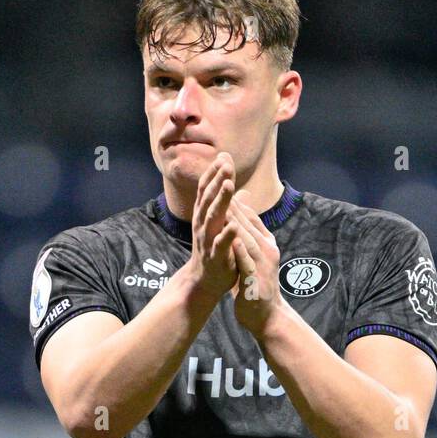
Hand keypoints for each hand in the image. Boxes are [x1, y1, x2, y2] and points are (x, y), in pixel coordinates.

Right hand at [186, 153, 240, 300]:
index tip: (224, 155)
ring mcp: (207, 240)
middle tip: (226, 163)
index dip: (214, 172)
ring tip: (229, 185)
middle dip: (217, 180)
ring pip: (213, 217)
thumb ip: (224, 202)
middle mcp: (202, 224)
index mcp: (204, 215)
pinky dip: (226, 235)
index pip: (207, 189)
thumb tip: (230, 179)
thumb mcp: (218, 223)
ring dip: (220, 200)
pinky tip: (234, 225)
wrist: (205, 281)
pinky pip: (220, 244)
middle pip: (209, 198)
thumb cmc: (214, 250)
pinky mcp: (215, 257)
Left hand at [227, 191, 283, 336]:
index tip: (223, 184)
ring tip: (224, 207)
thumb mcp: (254, 258)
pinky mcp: (256, 281)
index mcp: (266, 244)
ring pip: (248, 240)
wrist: (267, 317)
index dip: (237, 202)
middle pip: (249, 225)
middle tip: (222, 185)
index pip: (251, 219)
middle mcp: (267, 251)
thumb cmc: (257, 286)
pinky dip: (239, 249)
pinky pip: (247, 262)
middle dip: (235, 205)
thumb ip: (248, 238)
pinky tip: (231, 238)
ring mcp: (262, 266)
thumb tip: (239, 220)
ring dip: (236, 223)